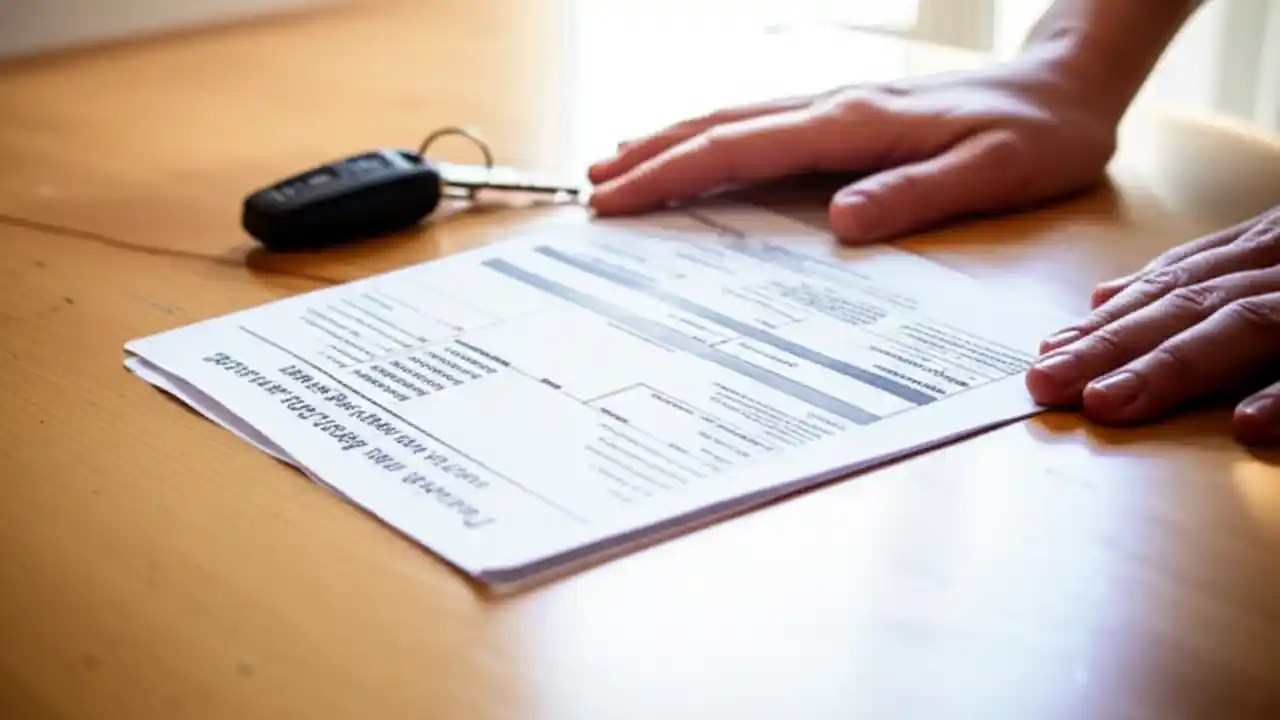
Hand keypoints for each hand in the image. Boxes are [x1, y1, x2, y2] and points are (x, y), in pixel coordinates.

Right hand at [587, 53, 1119, 242]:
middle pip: (720, 126)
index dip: (673, 174)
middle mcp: (833, 107)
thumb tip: (840, 222)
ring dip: (671, 141)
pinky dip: (712, 135)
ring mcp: (836, 106)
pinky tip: (695, 145)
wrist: (1068, 85)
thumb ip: (916, 195)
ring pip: (733, 117)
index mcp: (854, 124)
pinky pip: (760, 121)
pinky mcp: (846, 114)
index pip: (741, 147)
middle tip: (593, 192)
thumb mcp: (994, 173)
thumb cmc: (1039, 137)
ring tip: (617, 164)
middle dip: (652, 158)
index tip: (618, 198)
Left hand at [1027, 206, 1279, 444]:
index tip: (1047, 352)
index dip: (1108, 320)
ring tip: (1106, 402)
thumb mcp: (1273, 254)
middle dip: (1109, 345)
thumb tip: (1107, 294)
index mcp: (1266, 249)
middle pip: (1188, 305)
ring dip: (1168, 366)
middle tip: (1044, 383)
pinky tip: (1245, 422)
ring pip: (1244, 324)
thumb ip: (1201, 274)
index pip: (1172, 285)